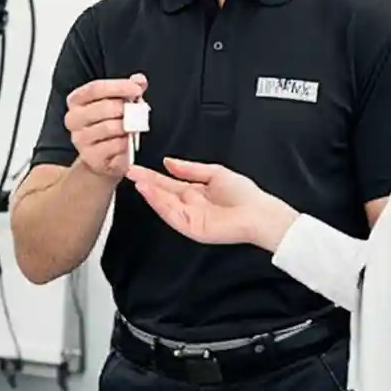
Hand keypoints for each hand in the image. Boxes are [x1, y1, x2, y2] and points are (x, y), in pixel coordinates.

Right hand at [65, 73, 147, 177]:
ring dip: (128, 127)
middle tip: (138, 113)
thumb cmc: (110, 127)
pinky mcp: (90, 156)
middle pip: (104, 107)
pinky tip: (127, 141)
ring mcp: (79, 139)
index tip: (137, 90)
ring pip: (110, 127)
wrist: (103, 159)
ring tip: (132, 128)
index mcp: (76, 101)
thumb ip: (129, 90)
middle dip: (126, 109)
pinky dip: (126, 142)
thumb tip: (140, 80)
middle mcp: (73, 119)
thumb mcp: (119, 104)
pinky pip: (115, 145)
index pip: (95, 88)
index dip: (118, 87)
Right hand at [126, 157, 297, 250]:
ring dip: (151, 193)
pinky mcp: (193, 228)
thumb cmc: (245, 195)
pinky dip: (161, 204)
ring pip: (165, 206)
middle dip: (146, 183)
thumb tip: (168, 162)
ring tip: (139, 181)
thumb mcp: (214, 173)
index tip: (137, 168)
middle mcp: (189, 206)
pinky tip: (153, 193)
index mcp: (194, 193)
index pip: (167, 184)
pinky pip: (173, 216)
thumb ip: (189, 169)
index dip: (151, 176)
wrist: (260, 212)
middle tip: (130, 172)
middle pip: (162, 194)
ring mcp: (190, 218)